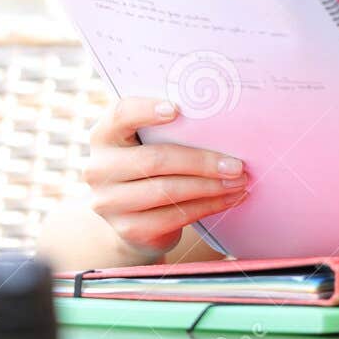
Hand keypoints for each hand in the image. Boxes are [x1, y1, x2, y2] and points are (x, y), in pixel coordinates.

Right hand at [83, 96, 250, 257]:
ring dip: (210, 186)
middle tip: (236, 164)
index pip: (119, 115)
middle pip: (155, 159)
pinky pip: (175, 216)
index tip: (176, 109)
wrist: (132, 219)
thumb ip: (167, 131)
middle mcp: (99, 169)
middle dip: (201, 161)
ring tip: (238, 181)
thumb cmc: (150, 169)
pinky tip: (229, 199)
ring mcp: (110, 202)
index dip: (145, 110)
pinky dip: (208, 206)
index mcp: (104, 137)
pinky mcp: (128, 229)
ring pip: (168, 190)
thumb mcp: (147, 145)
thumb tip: (220, 121)